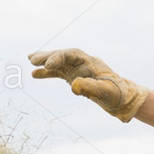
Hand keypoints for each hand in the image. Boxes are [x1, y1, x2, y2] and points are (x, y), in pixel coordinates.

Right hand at [27, 48, 148, 121]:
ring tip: (30, 61)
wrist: (123, 99)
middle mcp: (82, 63)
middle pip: (62, 55)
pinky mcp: (74, 77)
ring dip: (45, 61)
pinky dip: (47, 73)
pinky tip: (34, 74)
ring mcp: (77, 69)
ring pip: (58, 62)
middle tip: (32, 60)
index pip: (72, 55)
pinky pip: (58, 72)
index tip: (48, 65)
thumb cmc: (116, 94)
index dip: (58, 57)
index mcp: (91, 62)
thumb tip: (73, 86)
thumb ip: (90, 88)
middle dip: (48, 56)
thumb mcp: (105, 92)